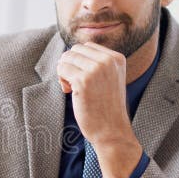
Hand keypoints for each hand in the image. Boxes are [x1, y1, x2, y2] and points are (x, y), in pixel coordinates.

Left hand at [56, 42, 142, 177]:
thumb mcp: (109, 79)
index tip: (83, 78)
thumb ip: (97, 64)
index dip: (79, 61)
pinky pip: (61, 69)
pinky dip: (61, 80)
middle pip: (75, 50)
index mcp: (117, 58)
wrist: (112, 131)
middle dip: (70, 65)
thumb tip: (69, 53)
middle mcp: (108, 61)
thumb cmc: (106, 107)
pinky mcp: (83, 81)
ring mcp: (96, 70)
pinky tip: (69, 92)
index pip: (87, 46)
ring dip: (64, 72)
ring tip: (71, 88)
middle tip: (73, 84)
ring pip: (66, 58)